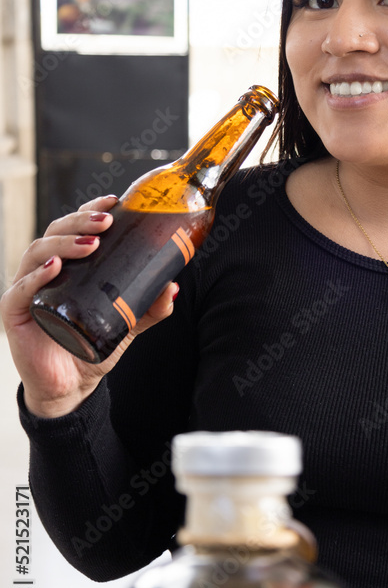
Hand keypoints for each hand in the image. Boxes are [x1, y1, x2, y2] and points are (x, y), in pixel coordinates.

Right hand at [0, 195, 178, 418]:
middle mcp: (45, 270)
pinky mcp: (15, 312)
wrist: (71, 386)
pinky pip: (20, 289)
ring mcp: (27, 289)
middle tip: (106, 222)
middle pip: (56, 232)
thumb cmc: (92, 346)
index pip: (74, 227)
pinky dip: (36, 276)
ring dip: (64, 243)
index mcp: (69, 265)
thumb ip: (150, 306)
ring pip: (38, 253)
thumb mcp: (127, 322)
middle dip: (80, 221)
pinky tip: (54, 268)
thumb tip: (172, 285)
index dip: (90, 209)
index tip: (114, 201)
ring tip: (90, 243)